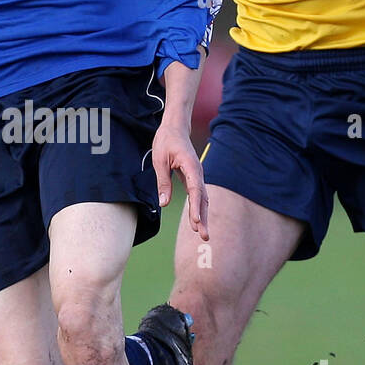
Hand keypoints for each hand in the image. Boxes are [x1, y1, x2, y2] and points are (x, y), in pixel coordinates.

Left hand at [152, 118, 208, 240]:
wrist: (175, 128)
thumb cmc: (166, 141)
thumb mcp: (159, 160)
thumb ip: (163, 182)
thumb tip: (164, 204)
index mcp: (190, 166)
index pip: (195, 190)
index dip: (196, 207)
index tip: (197, 222)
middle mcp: (197, 172)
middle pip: (202, 199)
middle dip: (204, 218)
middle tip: (205, 236)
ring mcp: (197, 175)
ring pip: (202, 199)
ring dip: (203, 216)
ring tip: (203, 234)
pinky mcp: (193, 178)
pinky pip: (197, 195)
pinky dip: (198, 208)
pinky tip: (198, 220)